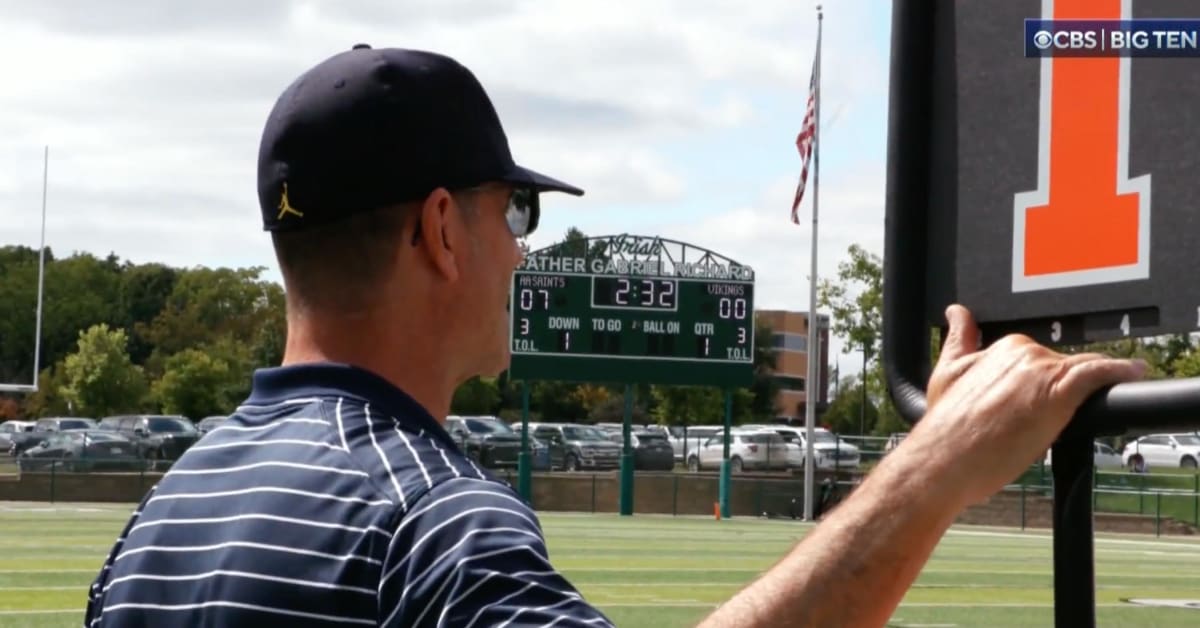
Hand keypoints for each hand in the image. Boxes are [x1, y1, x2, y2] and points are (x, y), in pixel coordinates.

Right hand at [905, 304, 1146, 505]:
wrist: (944, 460)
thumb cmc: (946, 428)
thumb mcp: (945, 375)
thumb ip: (958, 339)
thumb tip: (957, 313)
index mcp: (1000, 347)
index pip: (1038, 356)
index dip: (1044, 379)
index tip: (1047, 393)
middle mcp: (1021, 352)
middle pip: (1061, 366)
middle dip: (1063, 386)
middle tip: (1052, 415)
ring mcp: (1042, 371)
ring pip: (1082, 370)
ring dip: (1099, 378)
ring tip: (1112, 387)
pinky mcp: (1059, 392)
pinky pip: (1098, 373)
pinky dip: (1118, 371)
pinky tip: (1131, 372)